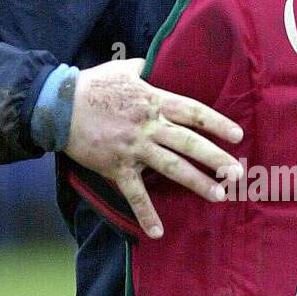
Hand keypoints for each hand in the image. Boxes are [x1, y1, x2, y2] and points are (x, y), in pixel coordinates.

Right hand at [64, 57, 243, 237]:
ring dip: (197, 182)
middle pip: (190, 142)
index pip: (193, 112)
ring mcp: (134, 148)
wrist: (59, 107)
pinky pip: (135, 194)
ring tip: (219, 195)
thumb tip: (155, 62)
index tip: (237, 136)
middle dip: (216, 158)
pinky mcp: (117, 167)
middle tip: (238, 173)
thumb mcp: (123, 69)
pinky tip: (158, 232)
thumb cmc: (92, 86)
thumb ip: (145, 68)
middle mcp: (149, 126)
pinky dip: (146, 214)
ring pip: (172, 167)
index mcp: (154, 101)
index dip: (217, 123)